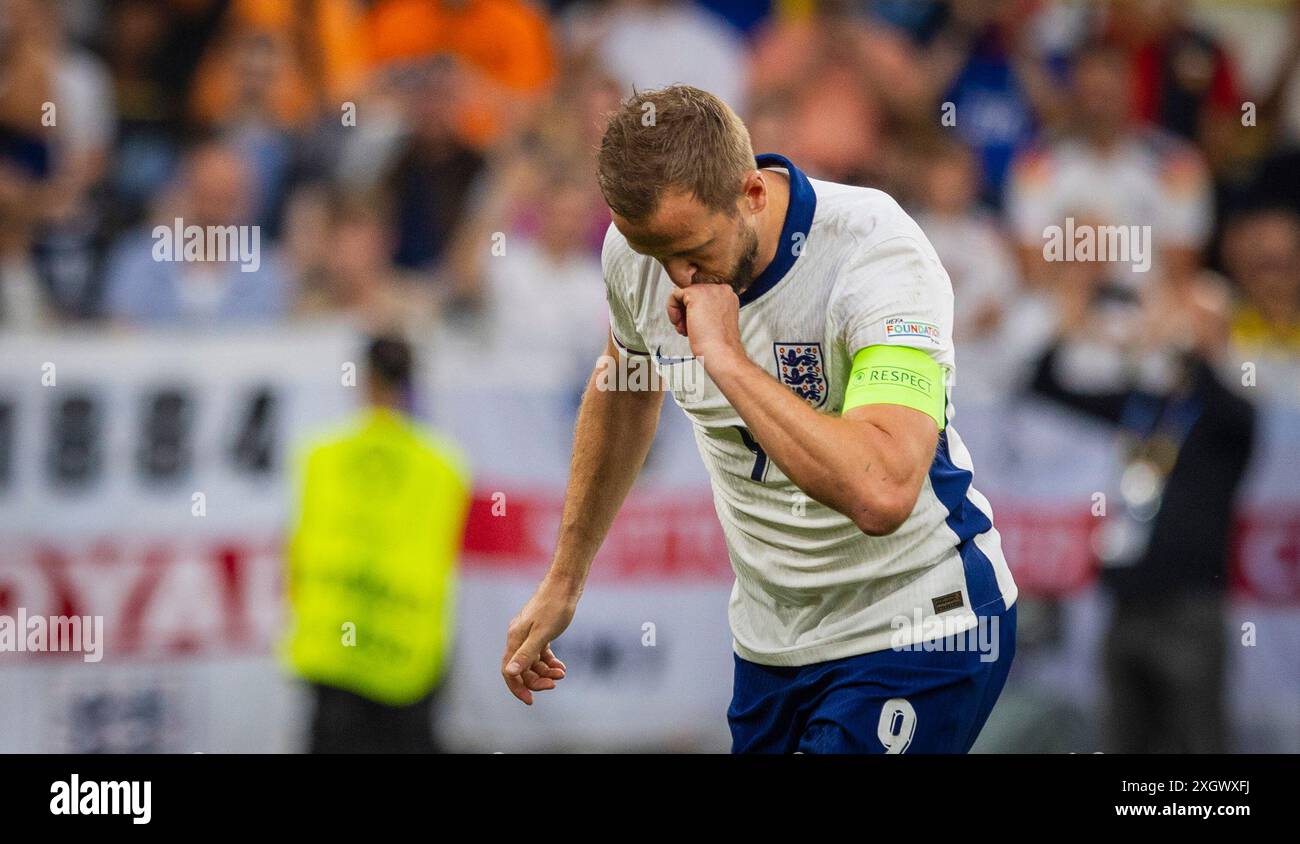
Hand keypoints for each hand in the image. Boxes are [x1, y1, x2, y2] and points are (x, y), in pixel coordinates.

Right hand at [501, 578, 574, 704]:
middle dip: (537, 680)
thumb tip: (510, 672)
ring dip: (546, 671)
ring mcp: (528, 634)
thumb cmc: (554, 607)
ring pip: (533, 662)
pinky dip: (550, 662)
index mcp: (514, 639)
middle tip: (555, 683)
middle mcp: (518, 637)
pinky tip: (561, 667)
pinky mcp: (540, 631)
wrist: (565, 585)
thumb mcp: (542, 634)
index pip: (509, 671)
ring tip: (562, 673)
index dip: (518, 687)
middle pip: (522, 668)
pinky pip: (541, 653)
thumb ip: (526, 654)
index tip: (531, 700)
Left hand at [666, 283, 742, 363]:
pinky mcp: (695, 294)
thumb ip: (706, 310)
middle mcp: (720, 290)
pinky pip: (674, 295)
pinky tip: (680, 324)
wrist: (720, 353)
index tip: (697, 327)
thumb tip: (689, 307)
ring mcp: (709, 290)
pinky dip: (672, 311)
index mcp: (727, 296)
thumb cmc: (718, 345)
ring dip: (680, 314)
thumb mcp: (715, 322)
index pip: (703, 297)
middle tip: (689, 330)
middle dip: (686, 313)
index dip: (695, 312)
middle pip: (692, 294)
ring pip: (682, 295)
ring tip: (686, 329)